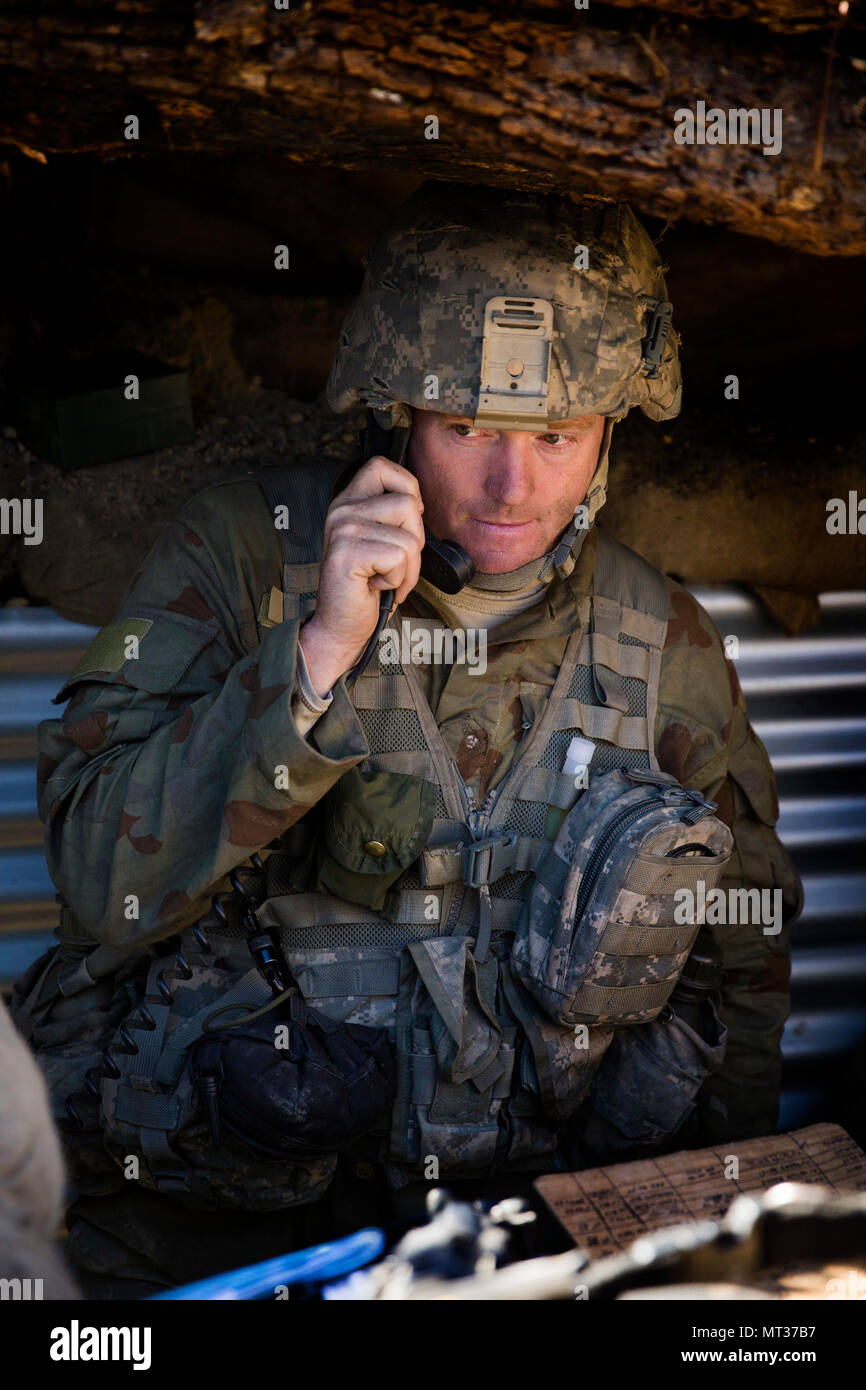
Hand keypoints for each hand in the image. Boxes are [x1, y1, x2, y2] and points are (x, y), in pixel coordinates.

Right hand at [297, 456, 424, 695]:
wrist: (340, 625)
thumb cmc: (365, 587)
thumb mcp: (379, 541)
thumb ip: (392, 516)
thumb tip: (419, 504)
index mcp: (349, 502)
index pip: (382, 466)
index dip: (407, 487)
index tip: (405, 519)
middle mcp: (342, 510)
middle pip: (409, 504)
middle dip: (415, 542)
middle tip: (394, 564)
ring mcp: (343, 529)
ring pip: (410, 537)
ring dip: (408, 568)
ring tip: (386, 578)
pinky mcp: (348, 553)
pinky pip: (400, 558)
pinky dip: (399, 580)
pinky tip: (378, 587)